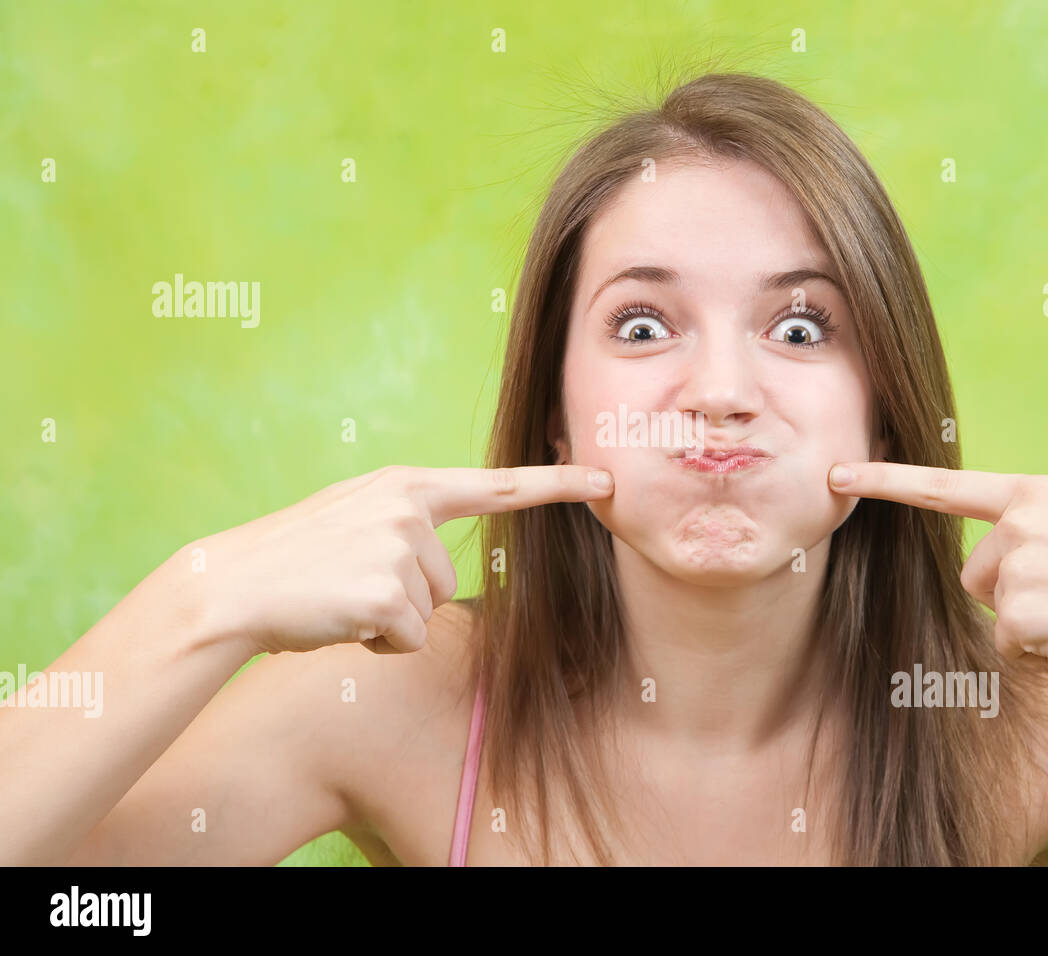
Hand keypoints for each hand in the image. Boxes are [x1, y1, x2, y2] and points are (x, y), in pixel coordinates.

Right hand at [186, 465, 613, 655]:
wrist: (231, 586)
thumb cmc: (294, 561)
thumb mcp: (355, 519)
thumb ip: (405, 523)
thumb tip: (438, 562)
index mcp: (406, 486)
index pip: (497, 486)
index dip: (557, 483)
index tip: (606, 480)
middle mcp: (408, 509)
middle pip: (447, 578)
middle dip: (405, 596)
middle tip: (348, 584)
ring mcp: (398, 548)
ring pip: (427, 610)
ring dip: (389, 619)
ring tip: (339, 598)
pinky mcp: (386, 593)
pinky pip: (405, 638)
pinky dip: (375, 643)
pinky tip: (337, 620)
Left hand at [827, 462, 1047, 682]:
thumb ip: (1028, 525)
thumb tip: (982, 563)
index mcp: (1033, 493)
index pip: (944, 487)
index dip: (885, 482)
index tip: (837, 475)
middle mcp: (1019, 522)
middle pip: (975, 571)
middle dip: (1012, 590)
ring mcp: (1018, 566)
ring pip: (992, 606)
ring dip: (1026, 618)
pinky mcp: (1019, 612)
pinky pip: (1008, 642)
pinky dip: (1038, 648)